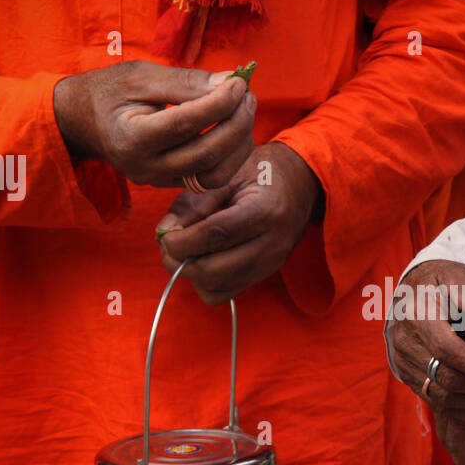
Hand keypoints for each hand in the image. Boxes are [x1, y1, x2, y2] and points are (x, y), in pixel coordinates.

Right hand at [53, 60, 254, 187]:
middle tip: (247, 95)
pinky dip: (230, 155)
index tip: (237, 83)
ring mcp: (159, 181)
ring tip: (244, 109)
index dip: (218, 104)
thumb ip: (184, 81)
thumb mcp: (140, 76)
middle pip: (206, 155)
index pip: (185, 124)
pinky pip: (211, 178)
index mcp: (131, 138)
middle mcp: (146, 168)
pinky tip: (234, 128)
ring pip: (215, 174)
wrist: (84, 121)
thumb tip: (228, 82)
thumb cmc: (109, 91)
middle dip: (236, 124)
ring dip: (239, 144)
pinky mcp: (171, 184)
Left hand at [156, 142, 321, 303]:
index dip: (182, 241)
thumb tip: (163, 233)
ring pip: (218, 287)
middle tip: (168, 246)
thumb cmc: (261, 172)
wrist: (301, 182)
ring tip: (185, 252)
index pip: (216, 235)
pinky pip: (227, 293)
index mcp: (264, 210)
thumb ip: (192, 204)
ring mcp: (271, 263)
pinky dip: (206, 282)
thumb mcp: (226, 176)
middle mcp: (272, 243)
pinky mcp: (266, 274)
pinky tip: (203, 260)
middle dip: (181, 262)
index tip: (166, 237)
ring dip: (192, 275)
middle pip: (214, 269)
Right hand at [385, 260, 464, 464]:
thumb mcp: (453, 276)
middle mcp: (405, 343)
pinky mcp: (408, 377)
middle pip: (444, 379)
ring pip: (441, 398)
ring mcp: (404, 363)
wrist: (411, 292)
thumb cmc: (440, 282)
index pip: (445, 349)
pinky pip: (436, 404)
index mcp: (417, 316)